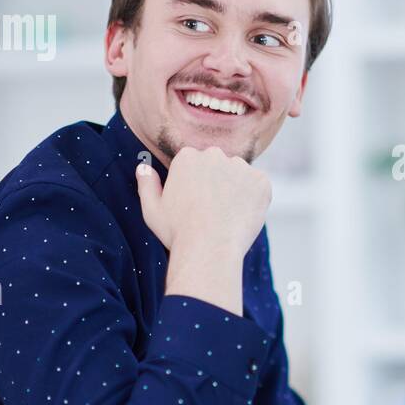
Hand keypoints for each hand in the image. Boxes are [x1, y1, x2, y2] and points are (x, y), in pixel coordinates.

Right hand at [135, 146, 270, 257]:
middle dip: (216, 182)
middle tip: (212, 210)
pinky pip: (259, 186)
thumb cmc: (178, 232)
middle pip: (218, 165)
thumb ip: (146, 184)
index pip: (195, 164)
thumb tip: (143, 167)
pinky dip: (254, 198)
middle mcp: (215, 155)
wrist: (209, 249)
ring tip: (227, 215)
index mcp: (187, 157)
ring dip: (236, 188)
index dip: (195, 185)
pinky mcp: (261, 181)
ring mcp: (241, 167)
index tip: (194, 203)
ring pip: (240, 175)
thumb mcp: (152, 209)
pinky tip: (242, 216)